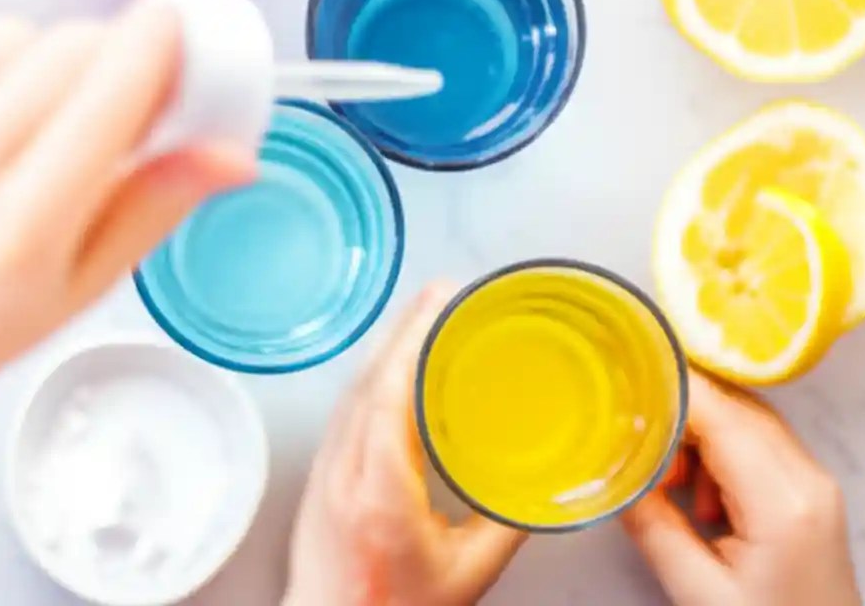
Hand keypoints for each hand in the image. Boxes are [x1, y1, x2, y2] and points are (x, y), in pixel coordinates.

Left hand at [0, 0, 254, 393]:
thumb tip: (236, 154)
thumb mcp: (83, 288)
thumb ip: (157, 208)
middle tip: (117, 91)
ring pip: (12, 36)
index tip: (173, 28)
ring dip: (44, 62)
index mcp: (19, 235)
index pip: (106, 100)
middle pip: (65, 51)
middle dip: (107, 56)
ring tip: (35, 123)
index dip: (151, 49)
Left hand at [285, 285, 527, 605]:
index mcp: (381, 496)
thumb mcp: (469, 573)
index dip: (412, 345)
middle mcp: (344, 474)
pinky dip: (374, 377)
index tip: (439, 308)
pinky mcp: (320, 474)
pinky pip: (346, 410)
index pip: (388, 400)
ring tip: (425, 316)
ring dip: (388, 348)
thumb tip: (544, 480)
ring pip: (353, 391)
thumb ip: (506, 523)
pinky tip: (394, 366)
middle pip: (369, 382)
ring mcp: (325, 471)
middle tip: (442, 292)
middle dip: (405, 329)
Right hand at [621, 371, 859, 605]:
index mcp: (782, 502)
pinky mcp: (811, 492)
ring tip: (670, 484)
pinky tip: (700, 497)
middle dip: (679, 414)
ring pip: (747, 420)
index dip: (673, 388)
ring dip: (698, 435)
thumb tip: (612, 471)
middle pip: (736, 408)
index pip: (722, 415)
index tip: (624, 379)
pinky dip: (720, 453)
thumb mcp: (696, 589)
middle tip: (636, 449)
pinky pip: (760, 444)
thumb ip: (652, 524)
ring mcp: (816, 482)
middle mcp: (809, 478)